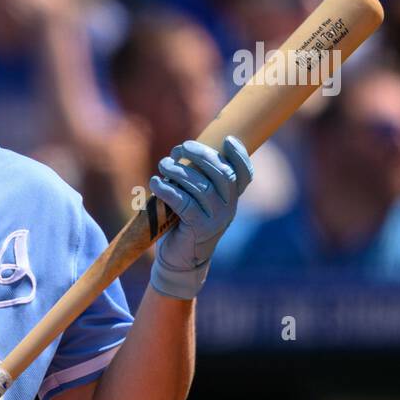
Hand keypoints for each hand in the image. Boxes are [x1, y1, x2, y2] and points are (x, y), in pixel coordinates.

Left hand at [148, 136, 253, 299]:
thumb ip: (197, 180)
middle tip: (180, 147)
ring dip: (179, 171)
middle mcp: (229, 208)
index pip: (244, 174)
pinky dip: (168, 190)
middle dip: (201, 155)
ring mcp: (217, 220)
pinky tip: (155, 182)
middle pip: (222, 174)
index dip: (240, 156)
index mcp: (231, 199)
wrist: (180, 260)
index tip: (227, 139)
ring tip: (163, 164)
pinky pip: (184, 203)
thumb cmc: (184, 224)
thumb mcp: (195, 201)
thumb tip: (183, 151)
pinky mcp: (200, 229)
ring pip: (201, 187)